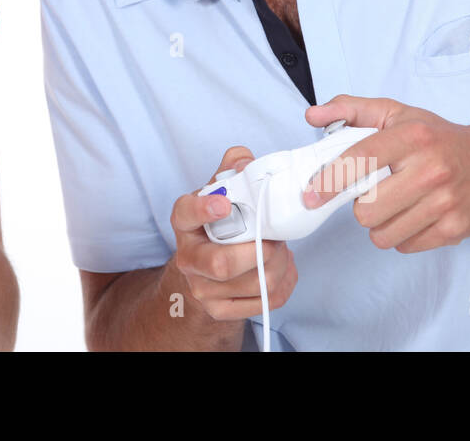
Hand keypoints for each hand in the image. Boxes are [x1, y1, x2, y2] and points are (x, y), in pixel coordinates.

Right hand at [169, 146, 297, 319]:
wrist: (204, 271)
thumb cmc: (216, 226)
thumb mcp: (219, 193)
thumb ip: (232, 169)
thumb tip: (246, 160)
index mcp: (184, 222)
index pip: (186, 214)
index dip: (204, 209)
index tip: (224, 204)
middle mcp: (188, 258)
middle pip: (223, 263)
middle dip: (261, 250)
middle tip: (275, 237)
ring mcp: (202, 288)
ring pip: (254, 283)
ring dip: (280, 263)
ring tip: (281, 248)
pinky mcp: (220, 309)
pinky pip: (266, 301)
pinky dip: (285, 282)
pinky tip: (282, 267)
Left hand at [302, 95, 469, 252]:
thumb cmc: (436, 137)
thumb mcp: (395, 113)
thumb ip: (351, 110)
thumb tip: (313, 116)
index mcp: (413, 137)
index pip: (361, 160)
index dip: (331, 179)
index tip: (311, 195)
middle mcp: (432, 169)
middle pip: (368, 209)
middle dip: (360, 205)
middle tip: (373, 192)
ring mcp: (447, 202)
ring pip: (383, 234)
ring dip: (379, 223)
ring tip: (392, 204)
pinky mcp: (457, 228)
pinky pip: (405, 246)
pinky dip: (401, 235)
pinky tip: (412, 215)